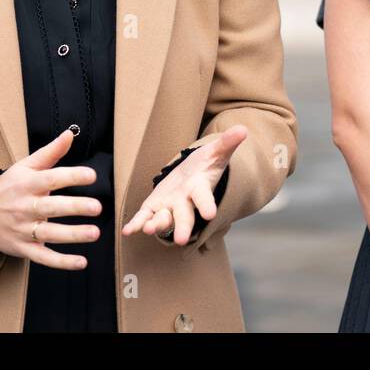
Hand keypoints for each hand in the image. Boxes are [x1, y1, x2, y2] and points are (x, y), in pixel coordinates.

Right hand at [0, 128, 103, 269]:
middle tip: (97, 207)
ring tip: (94, 233)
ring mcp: (23, 229)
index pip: (50, 178)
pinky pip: (43, 257)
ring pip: (49, 234)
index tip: (91, 175)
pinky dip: (61, 262)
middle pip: (51, 207)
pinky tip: (81, 262)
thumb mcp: (25, 166)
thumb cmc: (7, 187)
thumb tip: (70, 134)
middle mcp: (25, 207)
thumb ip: (50, 152)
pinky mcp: (23, 248)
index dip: (71, 176)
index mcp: (27, 184)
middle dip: (74, 207)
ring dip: (73, 235)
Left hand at [121, 125, 246, 244]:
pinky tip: (127, 231)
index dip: (206, 205)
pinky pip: (144, 217)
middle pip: (184, 216)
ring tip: (149, 229)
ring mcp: (169, 207)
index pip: (204, 198)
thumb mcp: (217, 153)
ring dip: (157, 225)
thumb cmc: (206, 165)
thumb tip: (243, 129)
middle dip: (182, 227)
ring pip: (163, 219)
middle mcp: (185, 202)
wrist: (192, 176)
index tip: (210, 214)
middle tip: (180, 240)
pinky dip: (136, 224)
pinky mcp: (154, 207)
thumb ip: (227, 143)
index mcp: (200, 189)